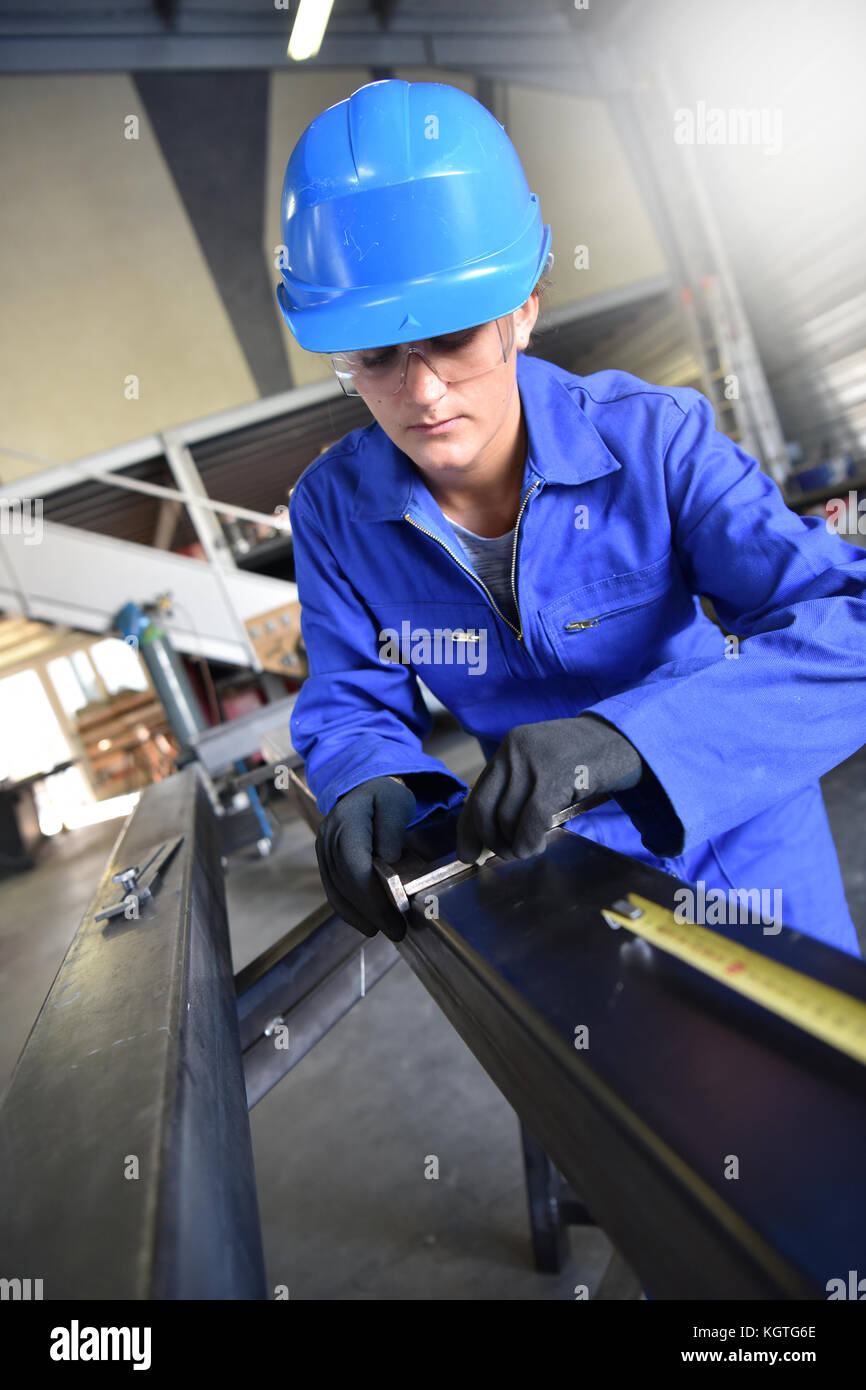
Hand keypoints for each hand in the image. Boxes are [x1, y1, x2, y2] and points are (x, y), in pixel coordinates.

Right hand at [315, 776, 416, 941]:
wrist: (363, 786)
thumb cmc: (385, 795)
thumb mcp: (397, 802)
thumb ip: (392, 829)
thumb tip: (388, 860)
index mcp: (347, 820)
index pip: (355, 865)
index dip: (373, 896)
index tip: (395, 917)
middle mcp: (329, 836)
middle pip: (345, 882)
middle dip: (370, 911)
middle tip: (396, 931)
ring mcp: (323, 848)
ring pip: (336, 889)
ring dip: (358, 914)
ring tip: (383, 930)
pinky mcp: (324, 859)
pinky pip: (332, 888)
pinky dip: (348, 908)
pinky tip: (365, 921)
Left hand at [456, 714, 642, 862]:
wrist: (624, 738)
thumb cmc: (586, 759)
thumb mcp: (543, 765)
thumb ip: (519, 788)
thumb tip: (495, 834)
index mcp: (509, 748)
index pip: (476, 793)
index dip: (468, 829)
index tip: (467, 854)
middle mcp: (515, 750)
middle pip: (485, 808)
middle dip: (492, 840)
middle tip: (507, 854)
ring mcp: (535, 760)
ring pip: (508, 818)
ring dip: (516, 844)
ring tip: (530, 849)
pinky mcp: (556, 773)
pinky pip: (533, 819)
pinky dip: (530, 840)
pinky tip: (537, 845)